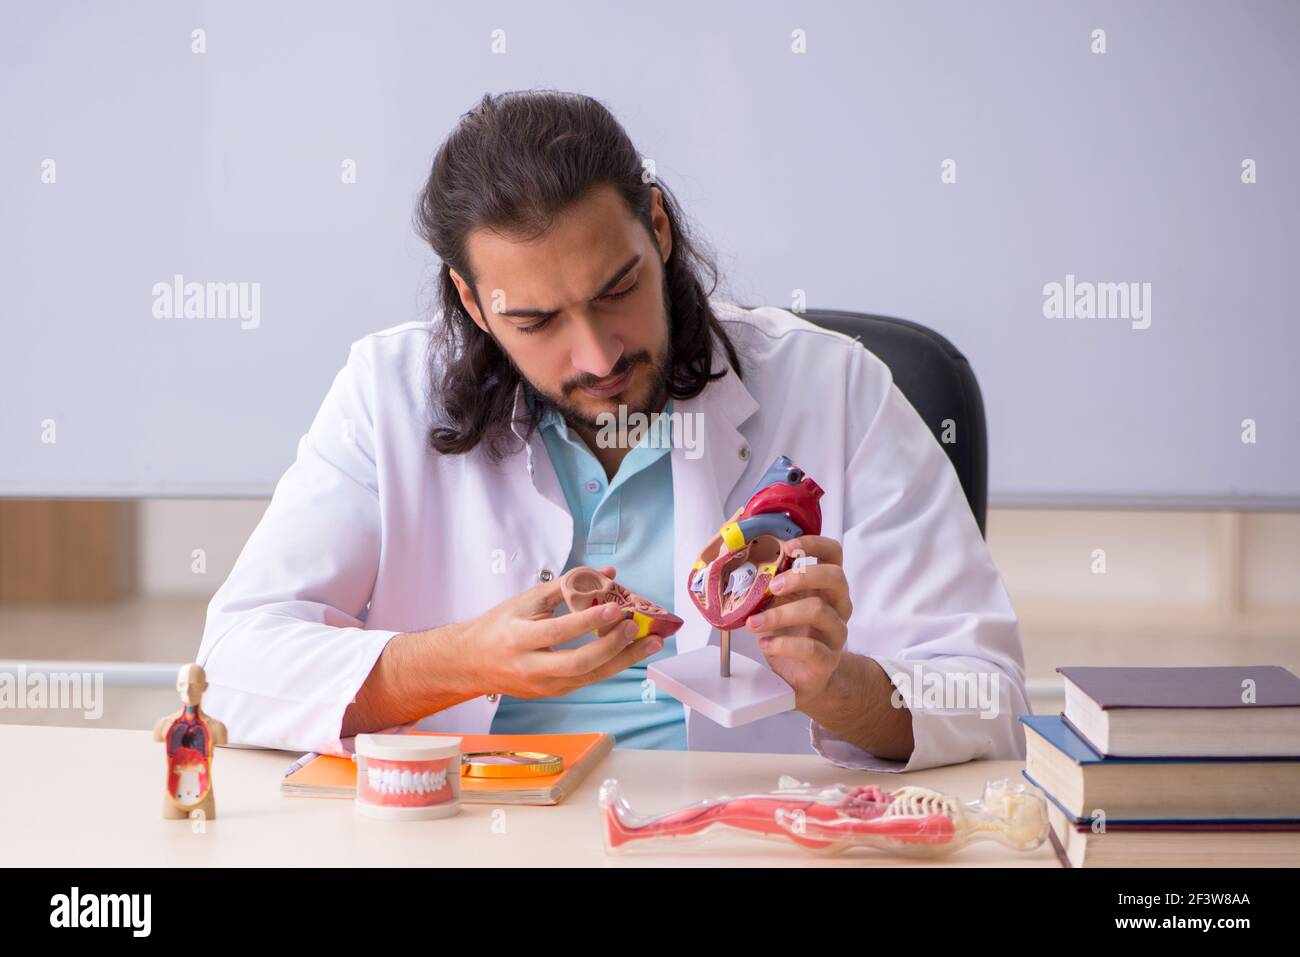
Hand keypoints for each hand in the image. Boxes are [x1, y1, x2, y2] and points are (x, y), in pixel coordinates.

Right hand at [463, 567, 663, 699]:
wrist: (472, 662)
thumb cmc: (500, 626)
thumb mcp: (527, 601)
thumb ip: (568, 585)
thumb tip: (607, 573)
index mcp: (518, 638)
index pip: (558, 632)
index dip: (588, 621)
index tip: (615, 607)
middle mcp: (530, 667)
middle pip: (577, 664)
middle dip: (611, 647)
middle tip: (634, 627)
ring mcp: (542, 686)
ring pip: (588, 677)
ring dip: (622, 660)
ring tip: (649, 643)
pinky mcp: (552, 693)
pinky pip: (587, 680)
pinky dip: (610, 665)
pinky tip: (630, 652)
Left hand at [743, 536, 851, 708]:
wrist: (800, 675)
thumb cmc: (788, 632)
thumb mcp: (775, 602)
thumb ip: (766, 582)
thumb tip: (733, 558)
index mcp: (825, 585)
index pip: (833, 553)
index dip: (814, 544)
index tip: (788, 547)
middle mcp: (838, 604)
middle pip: (835, 577)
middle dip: (801, 577)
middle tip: (772, 586)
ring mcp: (836, 631)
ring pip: (819, 611)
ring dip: (780, 614)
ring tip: (753, 622)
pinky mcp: (828, 658)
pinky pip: (811, 648)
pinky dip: (782, 645)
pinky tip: (765, 644)